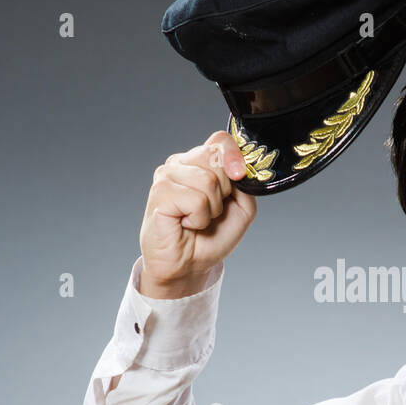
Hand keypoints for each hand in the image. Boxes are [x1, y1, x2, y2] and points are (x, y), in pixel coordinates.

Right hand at [138, 130, 257, 298]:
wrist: (188, 265)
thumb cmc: (210, 237)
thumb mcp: (242, 208)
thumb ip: (245, 184)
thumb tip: (239, 166)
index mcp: (200, 163)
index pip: (220, 140)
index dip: (235, 155)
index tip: (239, 175)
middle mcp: (181, 163)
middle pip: (216, 158)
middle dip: (224, 192)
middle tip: (210, 211)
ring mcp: (167, 175)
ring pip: (208, 180)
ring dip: (211, 209)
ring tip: (196, 219)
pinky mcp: (160, 192)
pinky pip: (196, 199)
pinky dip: (198, 219)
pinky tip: (186, 224)